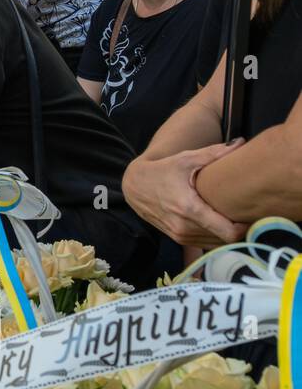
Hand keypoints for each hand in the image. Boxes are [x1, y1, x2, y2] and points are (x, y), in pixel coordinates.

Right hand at [122, 140, 247, 247]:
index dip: (245, 227)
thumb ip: (214, 154)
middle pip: (225, 240)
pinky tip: (220, 224)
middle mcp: (184, 227)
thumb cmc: (162, 171)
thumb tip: (240, 143)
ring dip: (227, 236)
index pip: (227, 232)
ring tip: (236, 219)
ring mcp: (180, 236)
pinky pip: (204, 245)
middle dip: (239, 231)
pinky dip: (215, 237)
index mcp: (189, 209)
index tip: (252, 215)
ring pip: (215, 245)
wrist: (134, 187)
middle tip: (248, 215)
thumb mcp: (185, 159)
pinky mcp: (177, 239)